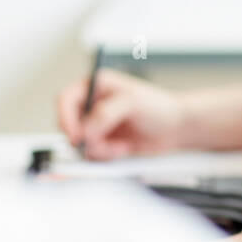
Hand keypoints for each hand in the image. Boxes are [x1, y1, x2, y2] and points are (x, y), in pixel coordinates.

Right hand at [57, 67, 192, 159]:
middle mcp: (93, 105)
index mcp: (96, 86)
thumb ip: (107, 113)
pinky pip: (93, 155)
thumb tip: (86, 129)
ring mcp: (97, 126)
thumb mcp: (133, 102)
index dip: (65, 118)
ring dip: (99, 149)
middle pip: (69, 125)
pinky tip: (123, 149)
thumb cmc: (159, 106)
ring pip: (81, 144)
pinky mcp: (104, 143)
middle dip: (84, 139)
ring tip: (120, 145)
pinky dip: (107, 156)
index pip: (66, 99)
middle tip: (101, 144)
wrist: (176, 128)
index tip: (76, 135)